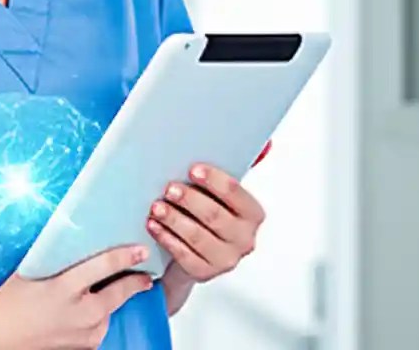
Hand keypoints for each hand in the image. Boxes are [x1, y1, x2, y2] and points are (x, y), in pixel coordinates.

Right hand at [0, 245, 154, 348]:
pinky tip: (90, 308)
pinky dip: (100, 315)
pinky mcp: (86, 345)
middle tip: (146, 274)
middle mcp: (81, 313)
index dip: (126, 256)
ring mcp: (86, 333)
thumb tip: (79, 241)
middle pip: (119, 293)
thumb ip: (59, 259)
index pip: (104, 266)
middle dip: (136, 282)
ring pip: (110, 310)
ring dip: (114, 299)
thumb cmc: (11, 301)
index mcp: (65, 288)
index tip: (141, 251)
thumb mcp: (33, 271)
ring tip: (118, 287)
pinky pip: (101, 325)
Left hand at [147, 163, 265, 283]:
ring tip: (156, 207)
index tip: (192, 169)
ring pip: (197, 236)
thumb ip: (227, 174)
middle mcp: (245, 239)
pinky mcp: (205, 273)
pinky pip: (184, 255)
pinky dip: (167, 238)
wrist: (194, 254)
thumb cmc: (205, 216)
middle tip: (169, 189)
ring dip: (174, 219)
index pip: (235, 193)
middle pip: (215, 216)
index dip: (214, 180)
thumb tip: (265, 145)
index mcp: (252, 214)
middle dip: (190, 200)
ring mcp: (226, 259)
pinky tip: (154, 226)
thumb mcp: (217, 195)